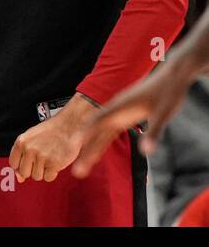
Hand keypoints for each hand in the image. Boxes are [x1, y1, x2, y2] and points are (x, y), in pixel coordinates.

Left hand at [9, 95, 92, 182]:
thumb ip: (22, 156)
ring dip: (43, 172)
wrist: (68, 126)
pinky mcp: (54, 163)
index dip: (21, 165)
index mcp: (21, 142)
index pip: (13, 164)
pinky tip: (55, 162)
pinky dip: (53, 173)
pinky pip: (48, 178)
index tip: (29, 162)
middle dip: (32, 170)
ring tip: (49, 159)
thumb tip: (19, 178)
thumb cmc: (50, 132)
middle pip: (24, 173)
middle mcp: (29, 150)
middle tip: (41, 161)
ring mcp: (41, 157)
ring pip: (37, 177)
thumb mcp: (30, 139)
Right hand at [74, 57, 201, 176]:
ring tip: (83, 167)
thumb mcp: (164, 114)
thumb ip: (154, 133)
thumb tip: (146, 152)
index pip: (98, 121)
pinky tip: (95, 152)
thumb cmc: (168, 92)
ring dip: (91, 150)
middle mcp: (116, 110)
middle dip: (86, 152)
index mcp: (121, 107)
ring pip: (100, 134)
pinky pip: (107, 132)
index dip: (86, 134)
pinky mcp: (124, 115)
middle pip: (96, 133)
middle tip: (77, 172)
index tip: (74, 146)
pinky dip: (98, 143)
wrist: (172, 75)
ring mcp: (119, 113)